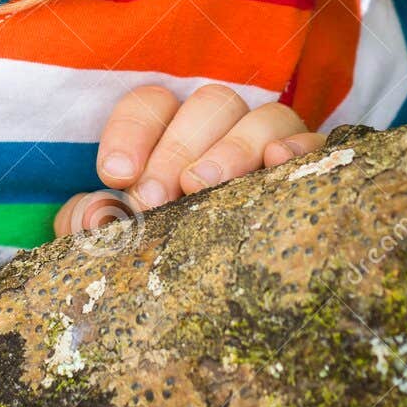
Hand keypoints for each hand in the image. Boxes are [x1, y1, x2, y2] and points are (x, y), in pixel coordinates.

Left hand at [54, 82, 325, 235]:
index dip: (132, 129)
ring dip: (231, 146)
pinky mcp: (311, 166)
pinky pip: (314, 139)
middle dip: (176, 147)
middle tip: (154, 197)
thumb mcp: (118, 235)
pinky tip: (277, 163)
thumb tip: (92, 216)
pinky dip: (298, 144)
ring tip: (203, 184)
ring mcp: (270, 143)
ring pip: (262, 115)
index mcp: (172, 129)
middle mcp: (223, 128)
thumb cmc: (157, 250)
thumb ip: (93, 219)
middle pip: (208, 103)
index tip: (115, 173)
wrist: (216, 304)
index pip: (152, 102)